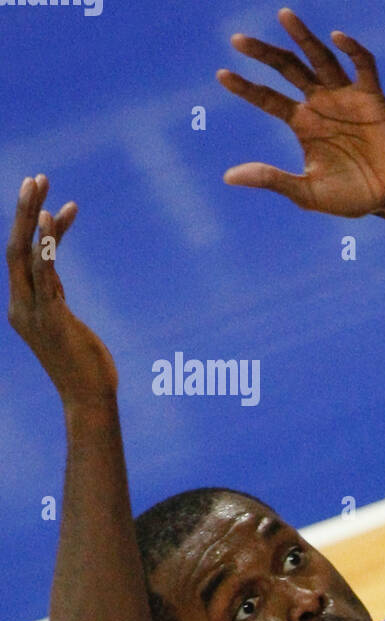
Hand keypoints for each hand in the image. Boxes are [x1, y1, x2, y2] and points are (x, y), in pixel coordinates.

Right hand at [6, 175, 116, 403]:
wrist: (90, 399)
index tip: (52, 203)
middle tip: (35, 177)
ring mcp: (33, 311)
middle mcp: (20, 305)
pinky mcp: (50, 317)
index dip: (35, 229)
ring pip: (23, 253)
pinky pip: (43, 273)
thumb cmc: (85, 366)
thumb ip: (55, 299)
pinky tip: (49, 220)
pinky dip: (44, 245)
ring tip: (40, 183)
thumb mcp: (67, 325)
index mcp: (21, 307)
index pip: (23, 258)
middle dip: (22, 210)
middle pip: (13, 247)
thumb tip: (53, 279)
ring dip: (31, 216)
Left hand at [218, 8, 384, 216]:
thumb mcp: (308, 193)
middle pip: (288, 69)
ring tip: (283, 15)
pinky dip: (352, 50)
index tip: (222, 75)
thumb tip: (228, 177)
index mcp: (302, 123)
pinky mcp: (373, 98)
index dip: (246, 87)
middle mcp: (321, 104)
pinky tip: (337, 38)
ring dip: (303, 38)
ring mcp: (346, 98)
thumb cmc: (353, 196)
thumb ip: (272, 180)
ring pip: (320, 59)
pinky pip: (362, 67)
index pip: (268, 98)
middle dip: (264, 53)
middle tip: (237, 40)